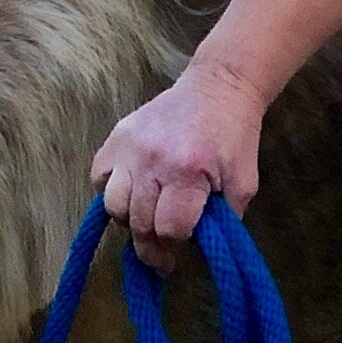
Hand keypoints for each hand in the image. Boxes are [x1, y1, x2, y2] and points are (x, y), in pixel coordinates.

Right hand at [92, 62, 265, 271]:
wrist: (219, 86)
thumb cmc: (234, 138)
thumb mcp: (242, 183)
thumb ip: (223, 219)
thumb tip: (195, 247)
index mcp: (188, 172)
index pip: (169, 229)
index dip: (173, 248)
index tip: (174, 256)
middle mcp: (154, 161)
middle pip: (139, 223)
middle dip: (150, 245)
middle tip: (159, 252)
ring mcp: (131, 147)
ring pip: (114, 206)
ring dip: (129, 220)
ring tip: (144, 217)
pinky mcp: (117, 136)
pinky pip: (99, 178)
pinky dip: (110, 191)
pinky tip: (130, 191)